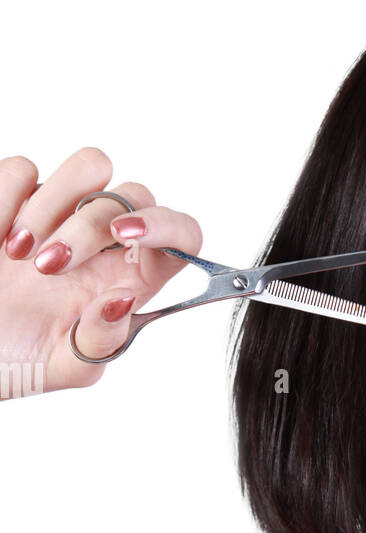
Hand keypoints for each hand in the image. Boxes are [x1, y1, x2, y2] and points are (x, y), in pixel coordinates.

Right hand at [0, 147, 202, 394]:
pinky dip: (5, 199)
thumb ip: (102, 340)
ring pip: (91, 166)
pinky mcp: (14, 197)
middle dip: (89, 226)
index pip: (181, 235)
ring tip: (17, 254)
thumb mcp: (65, 366)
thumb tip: (123, 300)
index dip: (168, 226)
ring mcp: (61, 214)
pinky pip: (23, 169)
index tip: (129, 234)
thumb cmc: (17, 361)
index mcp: (131, 279)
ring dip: (52, 206)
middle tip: (47, 268)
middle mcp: (105, 242)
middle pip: (134, 193)